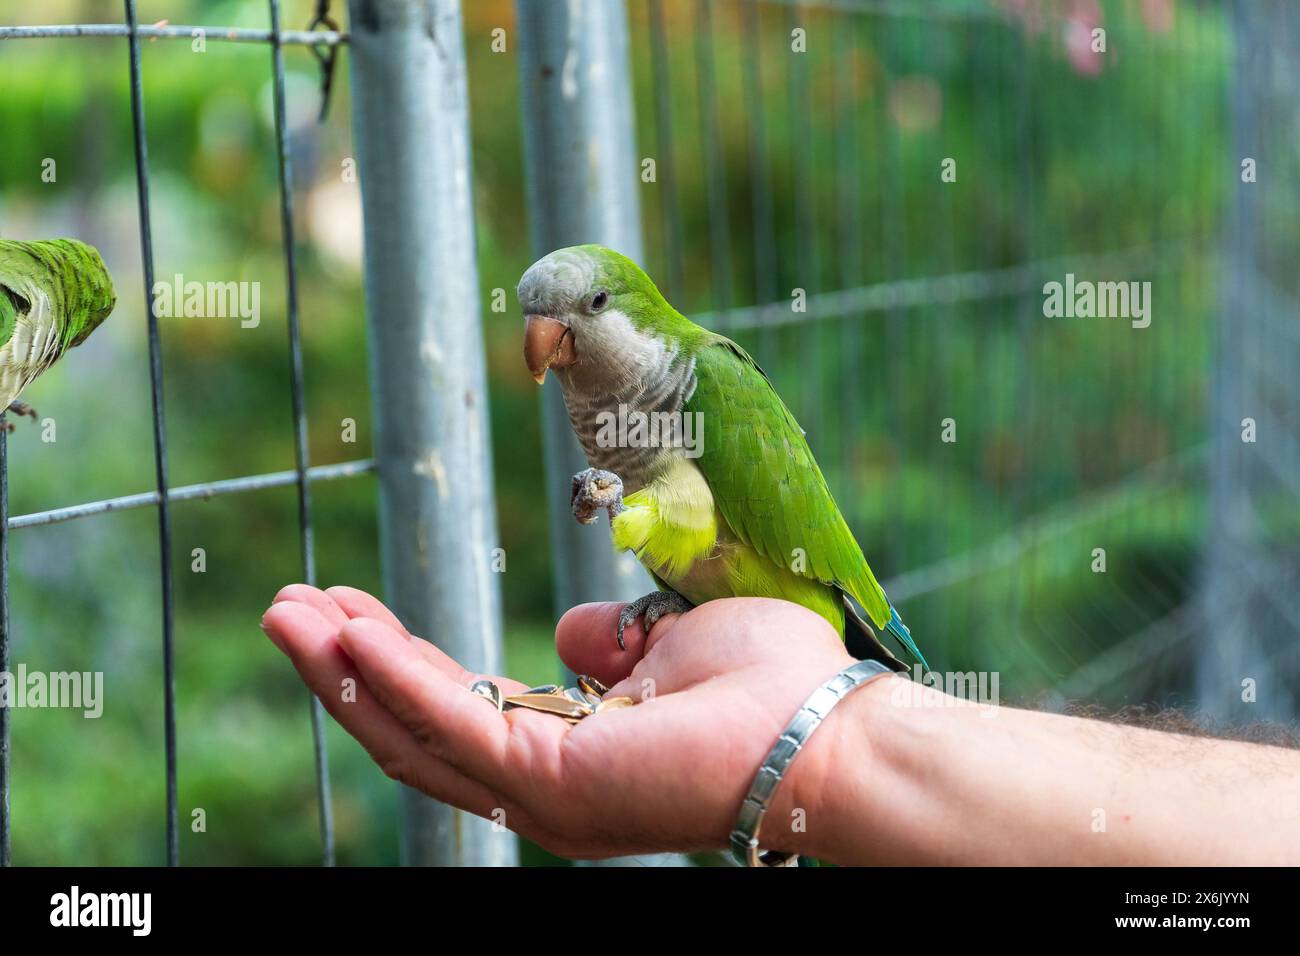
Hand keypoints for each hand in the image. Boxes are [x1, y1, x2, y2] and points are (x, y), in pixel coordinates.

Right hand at [261, 586, 859, 859]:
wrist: (824, 729)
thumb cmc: (766, 684)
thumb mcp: (666, 647)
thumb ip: (608, 646)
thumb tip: (573, 635)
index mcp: (569, 755)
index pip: (458, 712)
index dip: (396, 665)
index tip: (349, 612)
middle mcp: (542, 788)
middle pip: (414, 731)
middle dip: (344, 671)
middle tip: (287, 609)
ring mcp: (542, 792)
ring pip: (414, 733)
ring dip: (344, 671)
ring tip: (286, 613)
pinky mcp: (550, 780)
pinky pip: (452, 721)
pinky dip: (394, 676)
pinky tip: (346, 633)